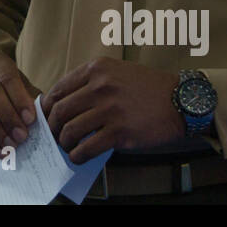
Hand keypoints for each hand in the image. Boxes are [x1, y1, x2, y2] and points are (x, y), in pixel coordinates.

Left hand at [41, 58, 185, 163]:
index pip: (59, 89)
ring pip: (70, 130)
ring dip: (64, 143)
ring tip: (67, 147)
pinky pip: (87, 147)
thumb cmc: (148, 87)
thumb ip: (91, 82)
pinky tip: (78, 157)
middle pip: (60, 110)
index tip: (46, 116)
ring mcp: (109, 109)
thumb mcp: (117, 71)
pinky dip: (78, 155)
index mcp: (96, 69)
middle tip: (54, 136)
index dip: (47, 107)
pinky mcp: (120, 132)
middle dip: (52, 127)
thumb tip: (64, 102)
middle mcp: (100, 86)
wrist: (181, 100)